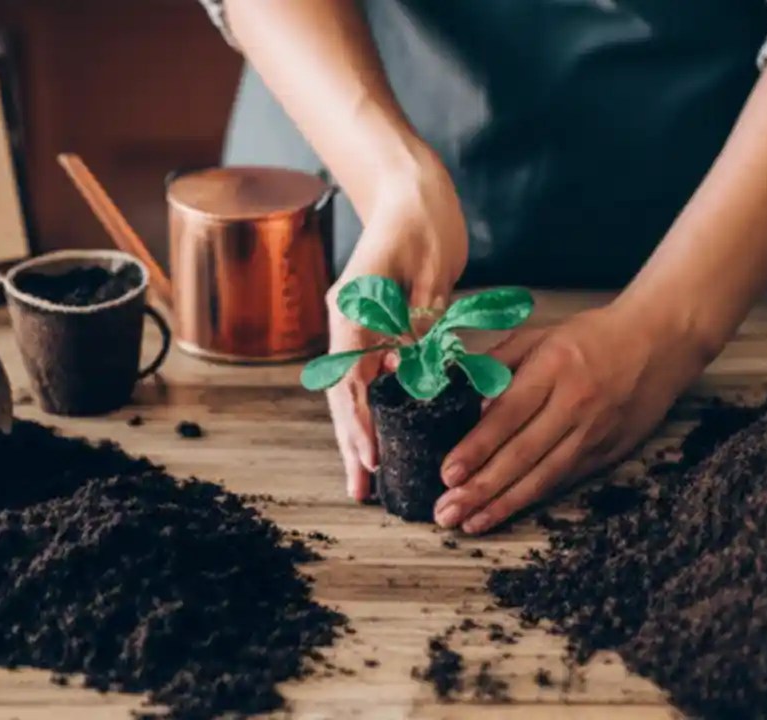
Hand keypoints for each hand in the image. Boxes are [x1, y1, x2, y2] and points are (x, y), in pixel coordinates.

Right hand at [326, 152, 467, 501]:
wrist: (414, 190)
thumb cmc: (419, 218)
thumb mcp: (420, 266)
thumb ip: (415, 319)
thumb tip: (411, 371)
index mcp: (353, 311)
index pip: (351, 379)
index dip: (360, 421)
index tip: (369, 455)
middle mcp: (352, 325)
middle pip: (346, 395)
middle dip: (353, 442)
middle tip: (360, 487)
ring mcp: (364, 329)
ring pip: (358, 393)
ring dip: (362, 434)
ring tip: (367, 475)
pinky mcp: (384, 329)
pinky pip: (379, 378)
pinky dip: (382, 408)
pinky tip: (390, 437)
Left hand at [433, 301, 717, 533]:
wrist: (661, 341)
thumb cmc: (592, 336)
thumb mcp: (539, 334)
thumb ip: (499, 364)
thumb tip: (469, 404)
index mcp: (553, 368)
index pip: (507, 415)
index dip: (476, 448)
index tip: (448, 474)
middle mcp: (574, 404)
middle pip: (522, 454)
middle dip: (481, 488)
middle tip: (447, 512)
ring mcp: (594, 432)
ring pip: (544, 476)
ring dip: (504, 504)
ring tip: (470, 523)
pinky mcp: (609, 451)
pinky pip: (565, 480)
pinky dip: (533, 499)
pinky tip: (506, 512)